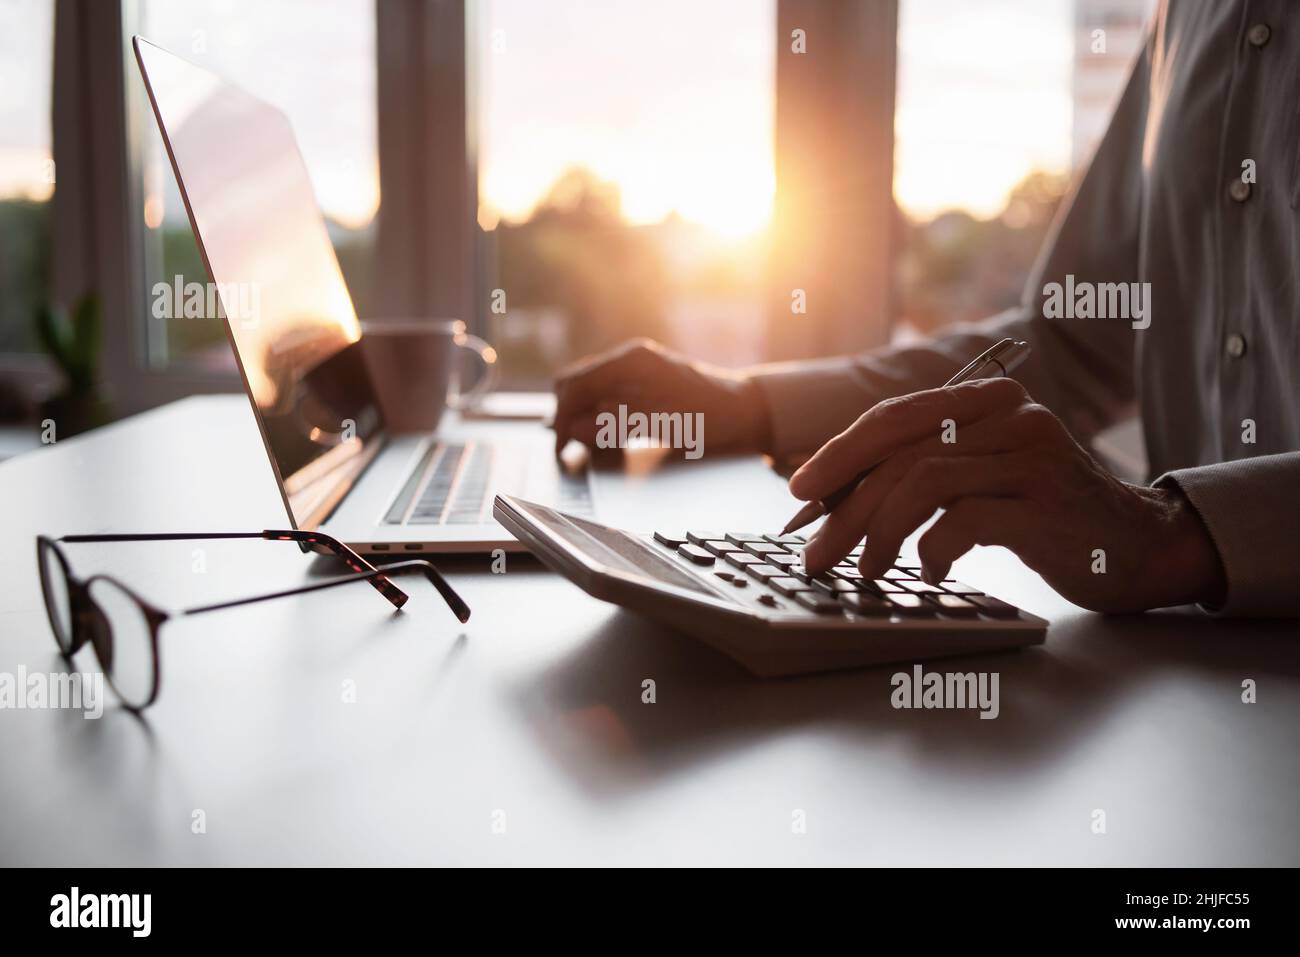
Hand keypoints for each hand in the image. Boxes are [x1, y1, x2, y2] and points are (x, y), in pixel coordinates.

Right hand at [552, 338, 770, 456]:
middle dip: (567, 416)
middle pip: (575, 384)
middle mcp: (628, 360)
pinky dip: (597, 418)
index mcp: (630, 362)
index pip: (575, 385)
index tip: (561, 448)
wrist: (746, 411)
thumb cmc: (710, 415)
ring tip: (586, 448)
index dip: (562, 418)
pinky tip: (605, 438)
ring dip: (581, 418)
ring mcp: (633, 370)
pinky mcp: (640, 384)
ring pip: (587, 392)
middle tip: (569, 451)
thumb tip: (575, 430)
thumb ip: (614, 424)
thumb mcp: (660, 424)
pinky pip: (605, 397)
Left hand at [789, 378, 1225, 612]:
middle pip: (900, 453)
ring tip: (866, 570)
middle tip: (816, 552)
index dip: (839, 452)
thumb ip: (923, 470)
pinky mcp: (1046, 504)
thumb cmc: (1042, 515)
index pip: (893, 417)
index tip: (798, 489)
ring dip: (879, 533)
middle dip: (845, 507)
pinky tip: (928, 571)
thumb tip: (831, 498)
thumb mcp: (979, 478)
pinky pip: (964, 520)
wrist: (1136, 545)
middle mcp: (1009, 417)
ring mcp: (1031, 457)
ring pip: (923, 482)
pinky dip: (932, 549)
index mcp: (986, 401)